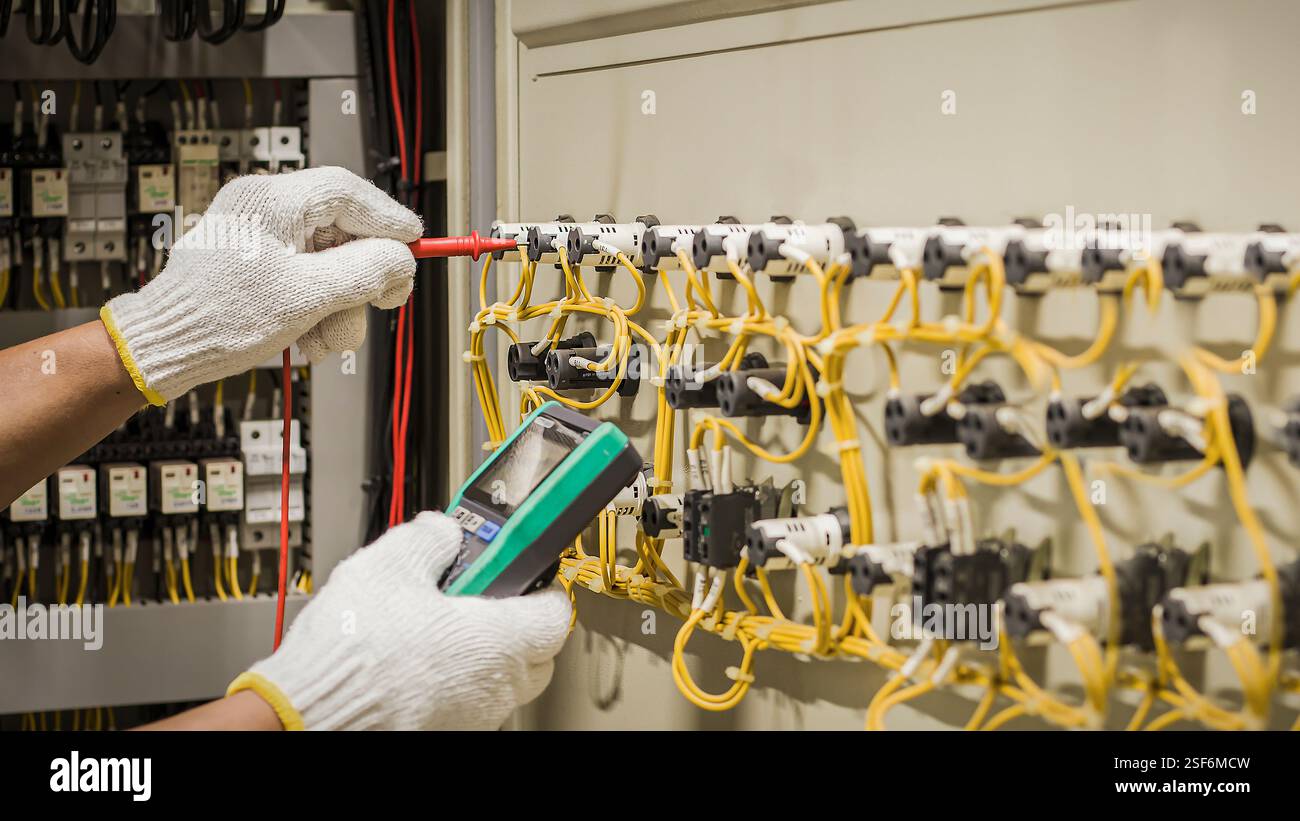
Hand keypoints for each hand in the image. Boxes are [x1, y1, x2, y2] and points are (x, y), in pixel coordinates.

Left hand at [101, 166, 421, 403]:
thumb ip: (363, 271)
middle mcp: (265, 210)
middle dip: (363, 277)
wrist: (168, 346)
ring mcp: (262, 237)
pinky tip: (309, 337)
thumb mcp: (306, 296)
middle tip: (385, 302)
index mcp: (270, 201)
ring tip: (327, 340)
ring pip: (331, 262)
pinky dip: (319, 310)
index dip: (389, 219)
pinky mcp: (260, 263)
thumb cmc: (219, 317)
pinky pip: (309, 278)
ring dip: (341, 306)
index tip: (415, 246)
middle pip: (344, 231)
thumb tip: (402, 258)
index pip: (348, 192)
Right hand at [228, 512, 572, 729]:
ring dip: (482, 652)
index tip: (521, 569)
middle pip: (537, 653)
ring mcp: (471, 715)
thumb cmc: (352, 654)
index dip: (542, 586)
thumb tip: (442, 530)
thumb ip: (431, 538)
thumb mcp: (391, 563)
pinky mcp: (444, 730)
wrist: (309, 712)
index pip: (555, 613)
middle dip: (516, 620)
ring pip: (501, 680)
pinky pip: (467, 701)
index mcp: (498, 640)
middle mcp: (494, 685)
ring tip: (438, 626)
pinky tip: (415, 659)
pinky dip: (453, 679)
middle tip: (479, 595)